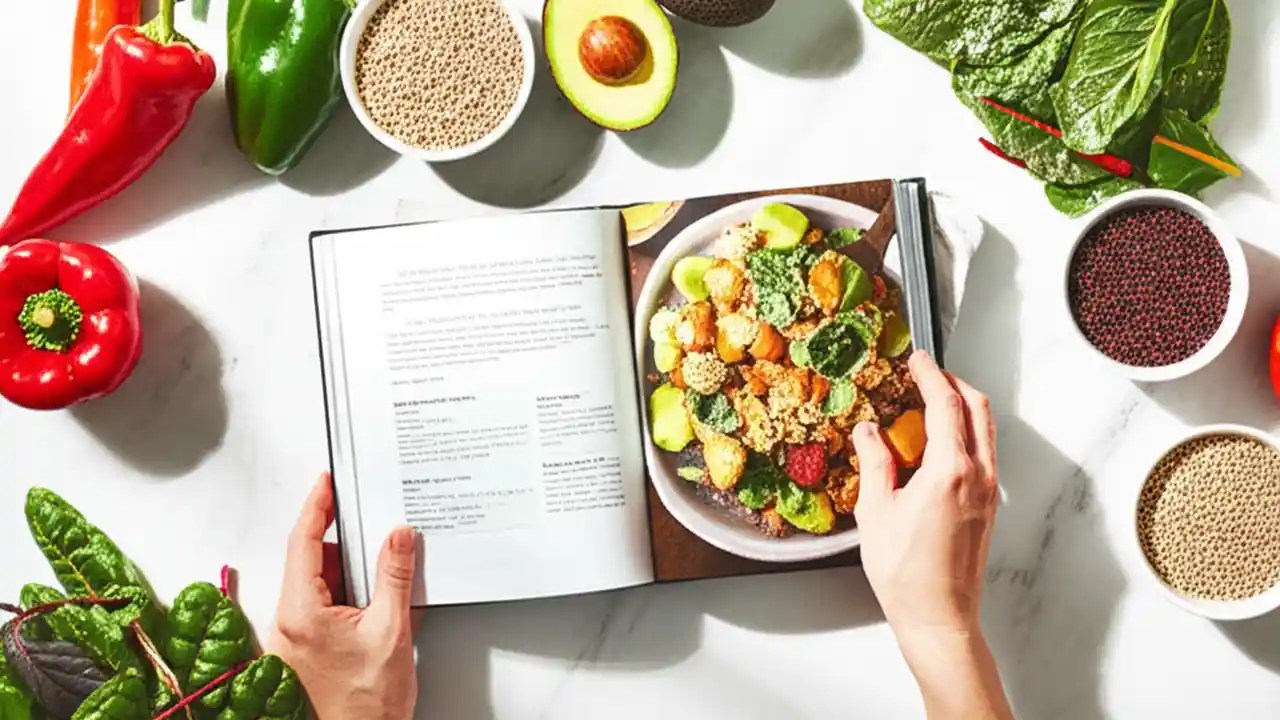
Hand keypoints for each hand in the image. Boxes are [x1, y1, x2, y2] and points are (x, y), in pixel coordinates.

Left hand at [269, 474, 419, 719]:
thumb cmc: (364, 707)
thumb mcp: (390, 631)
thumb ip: (395, 577)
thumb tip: (398, 537)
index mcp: (301, 611)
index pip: (304, 541)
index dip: (316, 506)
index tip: (327, 483)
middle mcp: (290, 621)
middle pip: (311, 559)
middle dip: (344, 540)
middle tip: (372, 524)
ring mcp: (297, 636)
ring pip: (320, 582)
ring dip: (350, 570)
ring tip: (383, 571)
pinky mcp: (309, 647)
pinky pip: (325, 604)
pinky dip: (349, 593)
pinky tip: (377, 600)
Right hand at [853, 351, 1009, 718]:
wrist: (938, 618)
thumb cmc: (906, 575)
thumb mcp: (875, 511)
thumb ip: (874, 463)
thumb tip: (868, 432)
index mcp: (950, 472)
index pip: (945, 405)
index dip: (931, 376)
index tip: (918, 360)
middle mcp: (979, 477)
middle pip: (977, 410)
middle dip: (954, 384)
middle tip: (928, 375)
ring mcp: (989, 494)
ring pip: (986, 432)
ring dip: (964, 409)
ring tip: (934, 404)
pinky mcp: (988, 509)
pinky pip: (985, 455)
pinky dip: (967, 435)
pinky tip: (940, 445)